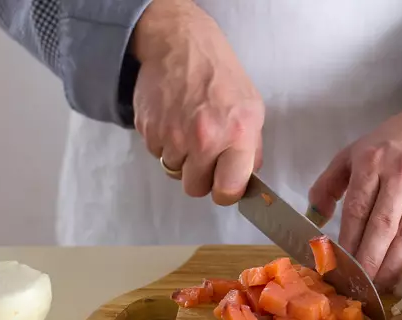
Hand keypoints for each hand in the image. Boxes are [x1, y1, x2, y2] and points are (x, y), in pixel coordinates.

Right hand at [131, 0, 263, 203]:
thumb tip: (246, 178)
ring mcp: (173, 135)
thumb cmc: (221, 76)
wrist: (181, 45)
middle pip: (195, 188)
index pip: (228, 190)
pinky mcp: (149, 129)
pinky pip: (156, 153)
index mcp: (236, 136)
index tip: (225, 185)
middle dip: (200, 177)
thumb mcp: (252, 109)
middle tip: (205, 155)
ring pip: (174, 171)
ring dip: (181, 158)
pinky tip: (174, 119)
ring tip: (189, 128)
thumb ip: (252, 148)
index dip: (226, 192)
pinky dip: (164, 143)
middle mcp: (204, 139)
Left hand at [308, 103, 401, 287]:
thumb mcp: (355, 152)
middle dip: (368, 261)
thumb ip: (329, 183)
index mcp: (372, 163)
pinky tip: (398, 268)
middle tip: (358, 286)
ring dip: (390, 264)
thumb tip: (315, 217)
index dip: (347, 242)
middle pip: (381, 227)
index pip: (357, 210)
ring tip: (378, 284)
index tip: (338, 265)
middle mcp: (399, 176)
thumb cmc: (394, 141)